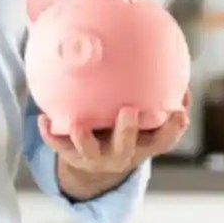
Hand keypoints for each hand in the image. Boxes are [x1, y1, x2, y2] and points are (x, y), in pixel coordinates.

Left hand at [39, 91, 190, 198]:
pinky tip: (43, 119)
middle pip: (127, 145)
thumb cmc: (122, 129)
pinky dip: (51, 134)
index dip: (173, 130)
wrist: (93, 162)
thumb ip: (154, 95)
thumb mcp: (141, 121)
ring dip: (85, 139)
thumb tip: (171, 59)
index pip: (163, 141)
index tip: (180, 114)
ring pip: (90, 151)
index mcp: (142, 144)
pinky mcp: (71, 155)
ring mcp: (95, 156)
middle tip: (128, 111)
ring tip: (78, 127)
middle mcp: (121, 153)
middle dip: (128, 131)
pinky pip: (59, 146)